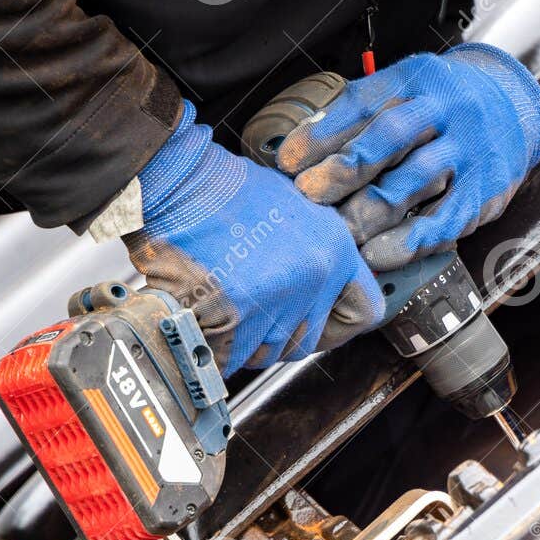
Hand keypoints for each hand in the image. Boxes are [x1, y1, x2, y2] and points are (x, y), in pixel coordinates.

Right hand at [127, 101, 383, 375]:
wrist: (175, 182)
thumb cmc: (219, 187)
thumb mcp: (288, 205)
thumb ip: (310, 249)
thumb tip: (311, 280)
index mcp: (334, 249)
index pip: (364, 312)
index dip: (339, 323)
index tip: (321, 323)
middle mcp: (313, 279)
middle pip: (307, 341)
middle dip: (279, 336)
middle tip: (252, 315)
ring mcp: (276, 303)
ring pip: (269, 353)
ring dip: (246, 344)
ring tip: (223, 309)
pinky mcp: (236, 320)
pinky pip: (234, 357)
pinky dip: (218, 349)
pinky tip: (204, 320)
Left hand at [276, 44, 539, 270]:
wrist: (516, 111)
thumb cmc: (443, 107)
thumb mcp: (407, 90)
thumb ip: (358, 116)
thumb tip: (295, 151)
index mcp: (419, 79)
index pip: (364, 103)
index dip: (322, 134)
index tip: (286, 162)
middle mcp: (447, 110)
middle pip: (391, 137)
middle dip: (344, 170)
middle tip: (307, 196)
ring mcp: (469, 151)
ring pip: (415, 181)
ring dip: (369, 211)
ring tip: (335, 233)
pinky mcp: (484, 192)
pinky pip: (444, 220)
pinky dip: (407, 241)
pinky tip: (376, 254)